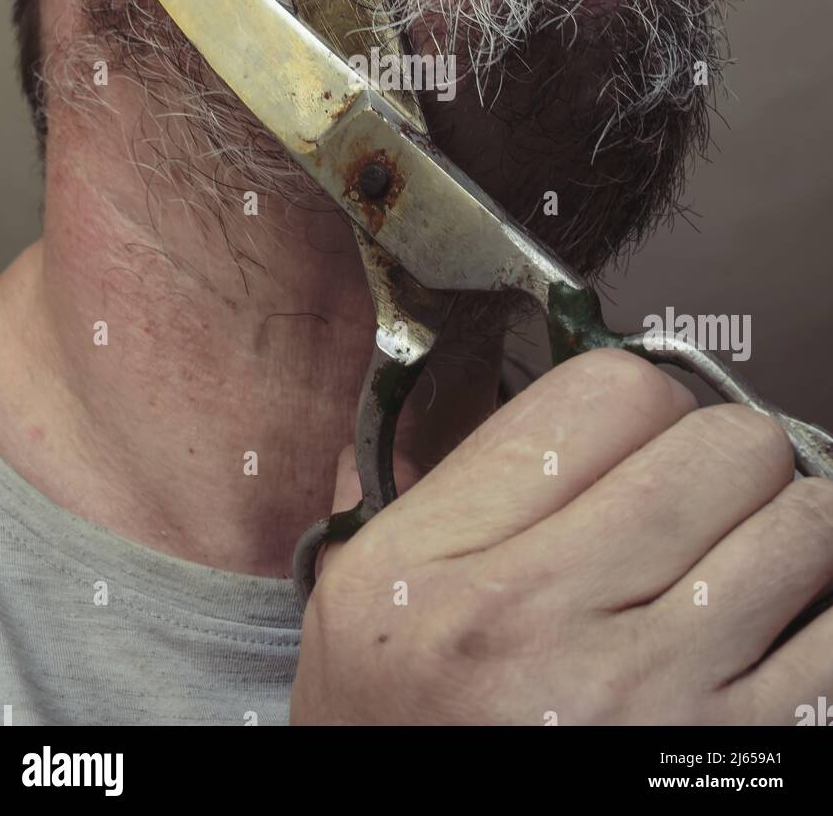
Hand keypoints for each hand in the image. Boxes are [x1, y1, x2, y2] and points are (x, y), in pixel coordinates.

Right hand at [290, 348, 832, 725]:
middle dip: (730, 460)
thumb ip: (437, 483)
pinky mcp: (731, 761)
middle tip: (705, 504)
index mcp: (436, 561)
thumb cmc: (402, 735)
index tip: (644, 444)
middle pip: (723, 444)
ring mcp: (643, 696)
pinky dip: (826, 619)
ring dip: (793, 532)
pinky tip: (780, 634)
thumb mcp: (361, 601)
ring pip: (807, 522)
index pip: (609, 392)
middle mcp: (533, 618)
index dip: (649, 404)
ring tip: (748, 565)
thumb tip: (525, 388)